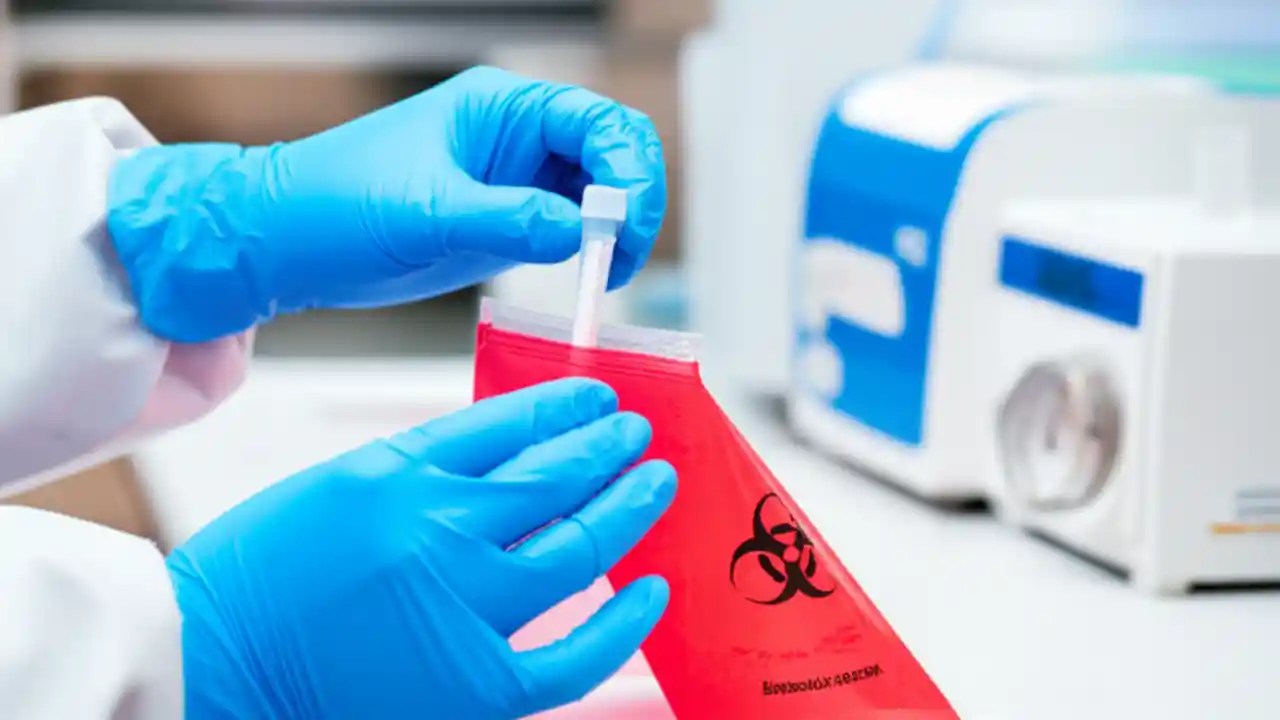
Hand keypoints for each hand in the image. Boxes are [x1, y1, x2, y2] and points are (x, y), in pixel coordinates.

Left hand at [108, 66, 666, 342]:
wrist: (286, 246)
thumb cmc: (335, 205)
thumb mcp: (426, 212)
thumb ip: (508, 219)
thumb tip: (580, 234)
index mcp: (504, 108)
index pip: (598, 123)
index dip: (628, 172)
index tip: (622, 227)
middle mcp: (518, 137)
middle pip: (614, 154)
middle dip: (633, 202)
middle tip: (623, 256)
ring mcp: (515, 179)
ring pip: (599, 195)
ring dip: (617, 232)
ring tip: (607, 275)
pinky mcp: (508, 221)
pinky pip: (571, 229)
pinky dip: (592, 253)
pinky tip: (587, 279)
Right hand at [167, 378, 675, 718]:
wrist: (210, 667)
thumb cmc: (257, 578)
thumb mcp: (337, 485)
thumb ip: (424, 467)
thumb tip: (508, 455)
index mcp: (400, 473)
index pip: (512, 423)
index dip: (565, 406)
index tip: (596, 396)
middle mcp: (441, 531)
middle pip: (557, 475)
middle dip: (608, 446)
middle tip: (636, 431)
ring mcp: (465, 607)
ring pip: (580, 544)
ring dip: (628, 505)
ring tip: (654, 480)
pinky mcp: (477, 684)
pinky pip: (574, 652)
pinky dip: (624, 622)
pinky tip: (653, 588)